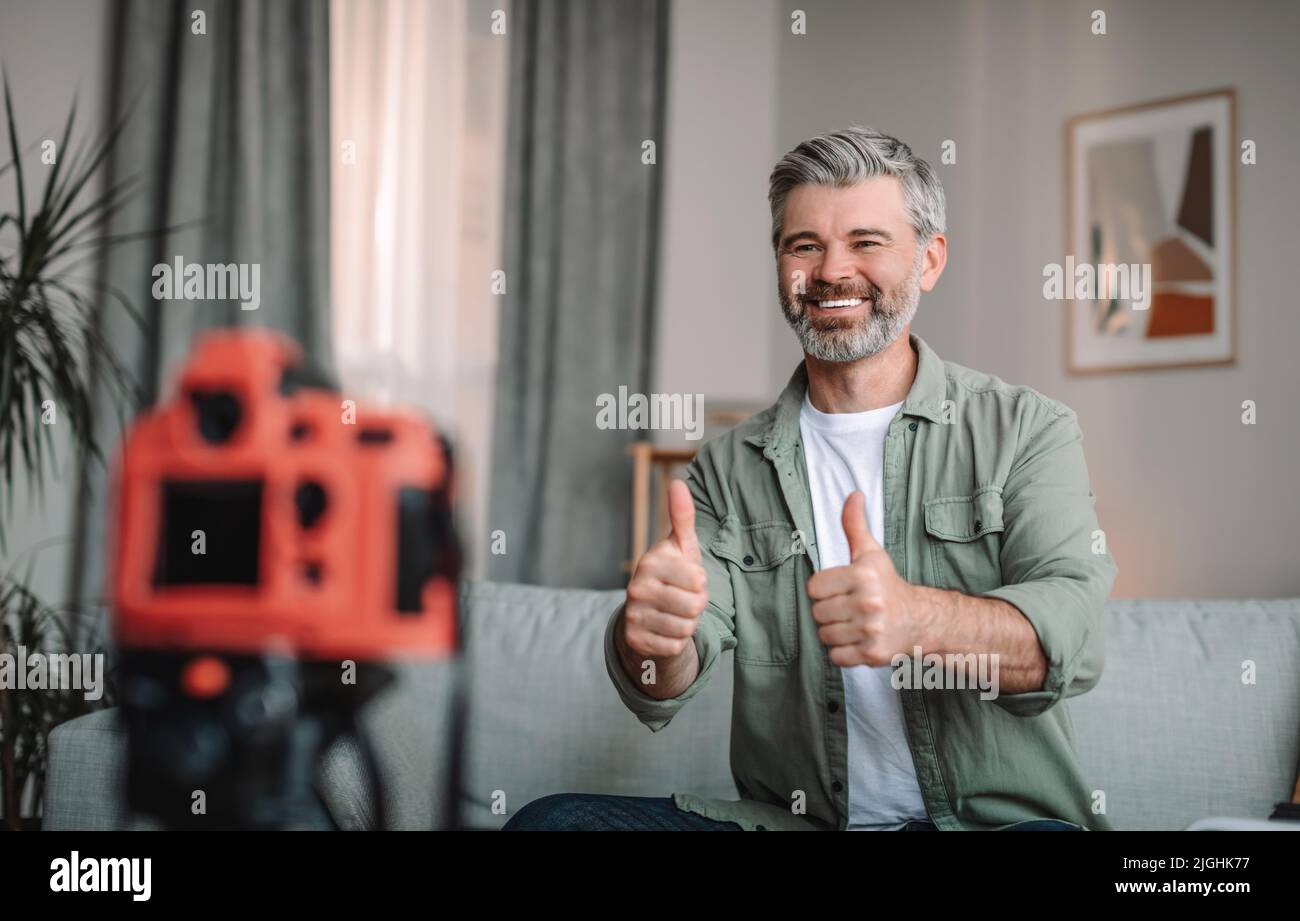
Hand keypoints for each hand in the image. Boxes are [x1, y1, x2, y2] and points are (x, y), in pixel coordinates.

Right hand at [621, 479, 708, 660]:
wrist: (648, 613)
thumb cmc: (672, 575)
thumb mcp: (680, 546)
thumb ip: (682, 516)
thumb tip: (678, 482)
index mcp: (650, 562)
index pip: (699, 579)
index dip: (701, 582)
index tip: (688, 579)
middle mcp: (636, 587)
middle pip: (695, 605)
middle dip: (697, 605)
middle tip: (683, 599)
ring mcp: (633, 615)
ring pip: (686, 627)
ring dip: (688, 623)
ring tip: (675, 613)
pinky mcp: (636, 640)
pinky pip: (676, 646)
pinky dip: (677, 641)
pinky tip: (666, 629)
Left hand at [807, 491, 926, 666]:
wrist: (919, 620)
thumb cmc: (887, 584)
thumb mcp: (870, 553)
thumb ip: (855, 525)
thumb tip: (854, 494)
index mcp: (863, 576)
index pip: (814, 587)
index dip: (824, 590)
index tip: (841, 589)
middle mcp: (868, 603)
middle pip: (818, 613)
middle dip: (829, 612)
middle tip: (849, 609)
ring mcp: (871, 630)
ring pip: (825, 636)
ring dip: (835, 632)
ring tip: (854, 624)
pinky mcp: (872, 654)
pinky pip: (836, 657)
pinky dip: (843, 652)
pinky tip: (858, 640)